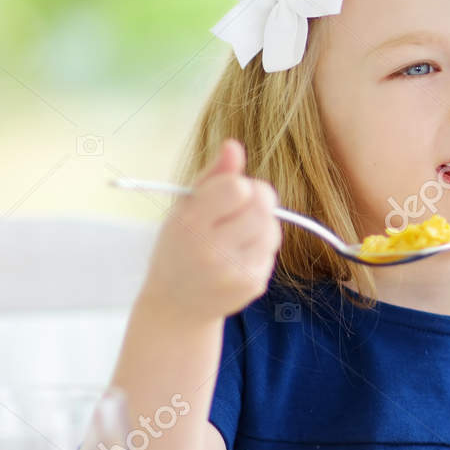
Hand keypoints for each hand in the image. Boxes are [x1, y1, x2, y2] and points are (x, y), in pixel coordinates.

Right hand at [139, 138, 280, 322]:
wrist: (177, 304)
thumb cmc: (181, 245)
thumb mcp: (185, 207)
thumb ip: (213, 175)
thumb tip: (234, 144)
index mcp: (190, 225)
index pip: (238, 188)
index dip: (239, 185)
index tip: (228, 194)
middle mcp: (212, 251)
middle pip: (263, 205)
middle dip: (257, 199)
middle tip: (240, 208)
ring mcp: (235, 271)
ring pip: (272, 226)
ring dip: (262, 223)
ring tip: (237, 233)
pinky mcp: (253, 284)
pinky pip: (272, 249)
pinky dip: (261, 246)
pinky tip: (239, 254)